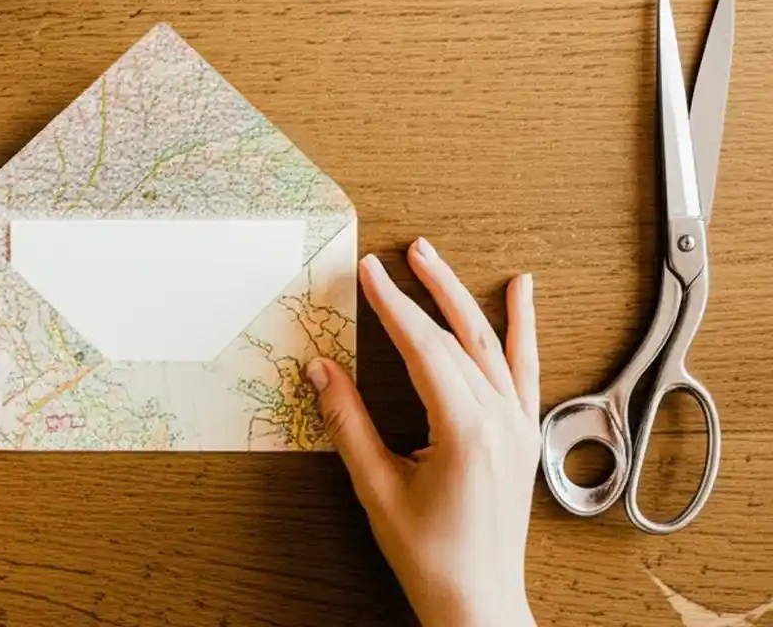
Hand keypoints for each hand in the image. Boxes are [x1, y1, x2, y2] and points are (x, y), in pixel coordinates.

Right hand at [307, 238, 539, 626]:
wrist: (477, 599)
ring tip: (436, 260)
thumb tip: (322, 370)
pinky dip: (523, 328)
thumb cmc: (428, 554)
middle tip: (402, 254)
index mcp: (466, 432)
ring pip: (492, 344)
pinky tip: (523, 295)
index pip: (424, 349)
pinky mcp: (523, 434)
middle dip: (427, 290)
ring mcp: (518, 426)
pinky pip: (525, 369)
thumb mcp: (377, 488)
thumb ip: (348, 422)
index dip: (393, 307)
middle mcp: (500, 421)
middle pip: (460, 336)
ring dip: (464, 297)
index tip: (370, 273)